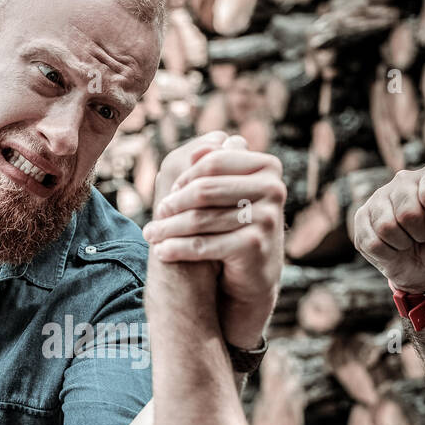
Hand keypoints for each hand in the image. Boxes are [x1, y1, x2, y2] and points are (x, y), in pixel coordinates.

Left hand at [144, 134, 285, 348]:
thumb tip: (194, 150)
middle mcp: (273, 188)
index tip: (169, 191)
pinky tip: (161, 252)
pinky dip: (178, 248)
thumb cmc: (234, 227)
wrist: (253, 274)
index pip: (213, 162)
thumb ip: (213, 169)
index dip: (186, 176)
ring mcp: (267, 216)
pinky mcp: (255, 244)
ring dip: (169, 228)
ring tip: (150, 234)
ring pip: (200, 219)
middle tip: (156, 214)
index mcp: (267, 166)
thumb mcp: (226, 195)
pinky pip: (204, 244)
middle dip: (174, 203)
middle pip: (205, 189)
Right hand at [352, 162, 424, 292]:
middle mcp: (404, 178)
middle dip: (421, 234)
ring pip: (386, 227)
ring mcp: (380, 197)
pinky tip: (394, 246)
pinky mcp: (362, 217)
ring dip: (403, 244)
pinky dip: (387, 253)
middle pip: (407, 212)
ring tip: (410, 239)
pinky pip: (371, 241)